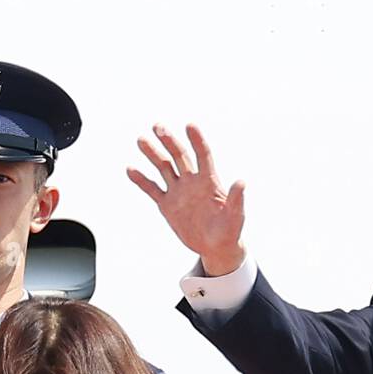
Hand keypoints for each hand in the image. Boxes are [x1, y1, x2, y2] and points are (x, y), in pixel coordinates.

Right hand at [127, 124, 245, 274]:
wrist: (215, 247)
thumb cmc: (229, 231)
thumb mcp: (234, 217)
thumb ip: (236, 200)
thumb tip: (241, 182)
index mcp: (209, 182)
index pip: (203, 155)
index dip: (197, 141)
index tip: (190, 126)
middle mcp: (192, 182)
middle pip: (179, 156)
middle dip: (169, 141)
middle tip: (157, 126)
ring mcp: (178, 192)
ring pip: (164, 168)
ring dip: (153, 154)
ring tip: (141, 140)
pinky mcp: (167, 205)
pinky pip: (152, 189)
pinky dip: (141, 180)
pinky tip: (130, 169)